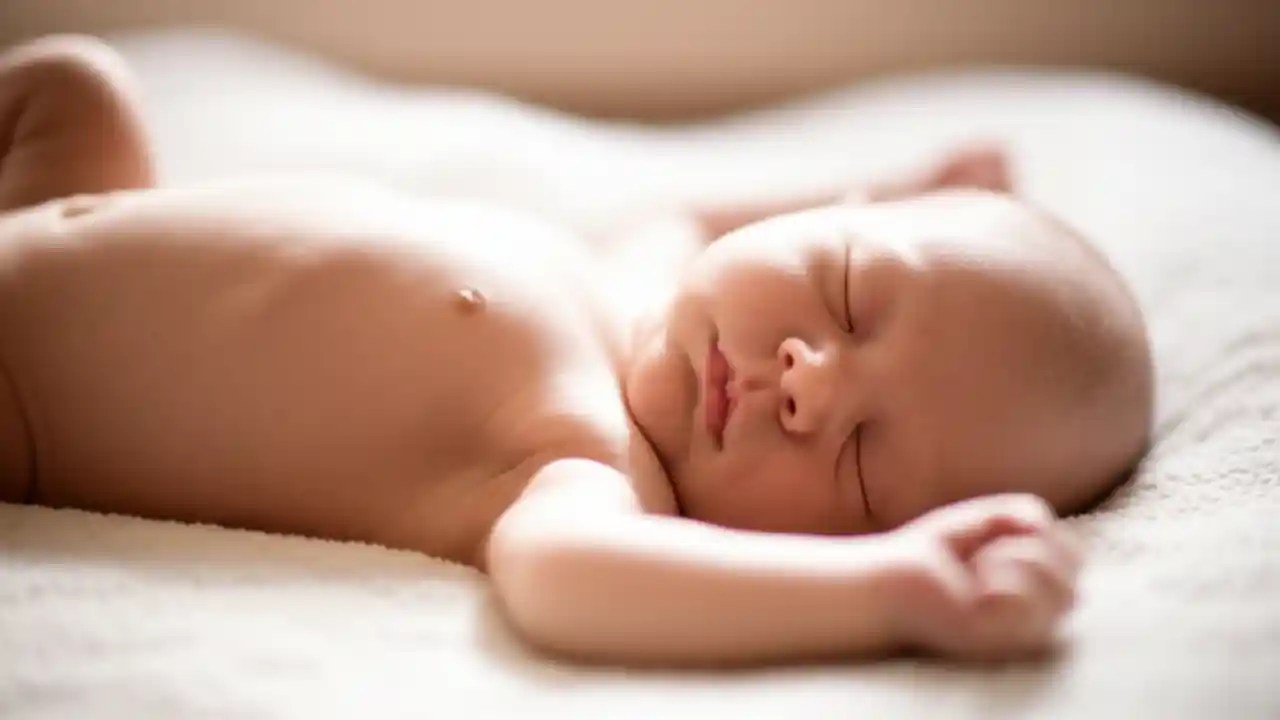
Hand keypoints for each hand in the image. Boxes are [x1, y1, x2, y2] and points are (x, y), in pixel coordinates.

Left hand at [885, 494, 1081, 660]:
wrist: (886, 578)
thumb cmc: (936, 552)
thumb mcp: (989, 519)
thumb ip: (1027, 512)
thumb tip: (1043, 529)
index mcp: (1039, 593)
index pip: (1078, 559)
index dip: (1048, 535)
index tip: (1002, 536)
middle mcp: (1035, 620)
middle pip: (1078, 576)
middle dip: (1038, 548)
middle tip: (989, 551)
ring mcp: (1019, 635)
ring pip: (1065, 593)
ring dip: (1022, 560)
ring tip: (982, 566)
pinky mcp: (996, 640)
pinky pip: (1029, 603)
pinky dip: (1004, 579)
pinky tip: (975, 586)